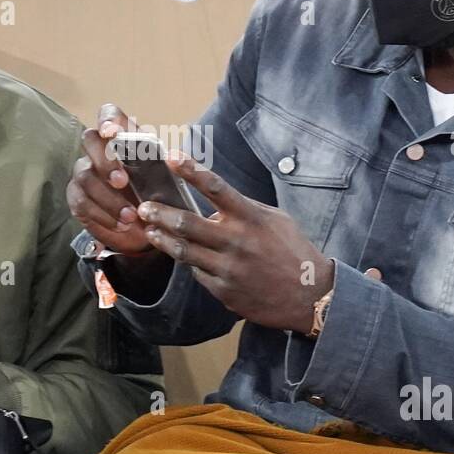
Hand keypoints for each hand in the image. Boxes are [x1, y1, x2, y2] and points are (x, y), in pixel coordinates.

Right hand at [66, 103, 153, 255]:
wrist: (143, 228)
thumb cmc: (155, 195)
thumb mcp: (164, 179)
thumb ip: (162, 166)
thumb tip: (172, 159)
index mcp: (123, 138)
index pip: (109, 114)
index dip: (108, 119)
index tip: (112, 133)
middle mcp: (99, 150)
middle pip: (90, 140)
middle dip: (106, 160)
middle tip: (122, 182)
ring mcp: (85, 172)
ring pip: (85, 175)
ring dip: (108, 197)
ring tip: (130, 216)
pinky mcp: (77, 197)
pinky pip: (82, 202)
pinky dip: (103, 215)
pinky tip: (121, 225)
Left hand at [135, 153, 335, 332]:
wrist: (310, 296)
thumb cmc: (293, 251)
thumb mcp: (276, 220)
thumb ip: (245, 209)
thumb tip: (217, 201)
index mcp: (251, 218)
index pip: (216, 188)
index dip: (191, 171)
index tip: (172, 158)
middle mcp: (237, 241)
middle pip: (188, 223)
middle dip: (160, 213)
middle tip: (142, 207)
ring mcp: (228, 268)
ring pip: (184, 251)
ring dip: (163, 239)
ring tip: (150, 230)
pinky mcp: (224, 291)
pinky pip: (197, 273)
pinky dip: (188, 262)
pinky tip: (180, 254)